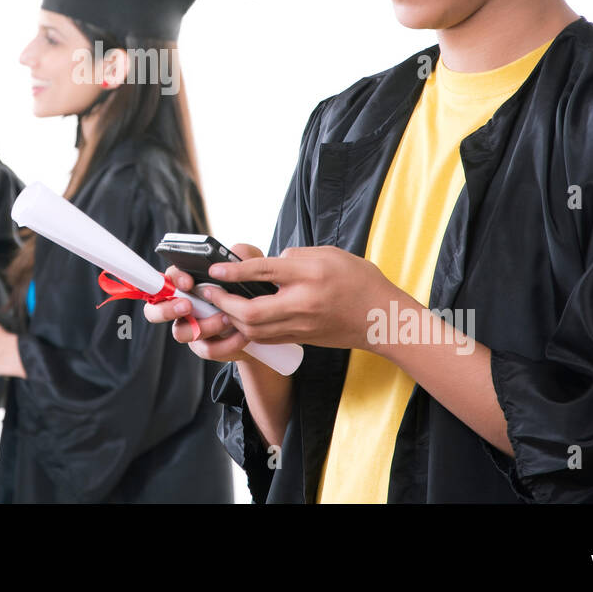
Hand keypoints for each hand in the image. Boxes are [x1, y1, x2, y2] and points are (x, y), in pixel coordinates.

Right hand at [143, 243, 264, 362]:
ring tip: (226, 319)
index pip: (164, 279)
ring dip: (203, 326)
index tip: (187, 282)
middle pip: (153, 310)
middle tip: (188, 306)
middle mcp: (180, 306)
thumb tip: (232, 253)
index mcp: (184, 283)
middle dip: (166, 309)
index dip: (170, 281)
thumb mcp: (249, 266)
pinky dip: (225, 343)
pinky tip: (241, 335)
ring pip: (181, 332)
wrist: (264, 319)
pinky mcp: (204, 346)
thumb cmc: (249, 286)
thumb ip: (241, 254)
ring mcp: (190, 327)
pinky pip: (206, 349)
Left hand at [200, 244, 397, 348]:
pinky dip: (248, 328)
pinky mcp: (302, 338)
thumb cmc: (359, 279)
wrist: (382, 318)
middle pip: (252, 311)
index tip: (216, 269)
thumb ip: (295, 256)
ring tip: (220, 304)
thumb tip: (270, 263)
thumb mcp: (329, 253)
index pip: (264, 272)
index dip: (235, 270)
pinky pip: (267, 337)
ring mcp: (302, 325)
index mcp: (311, 275)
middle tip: (210, 291)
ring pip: (255, 330)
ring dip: (232, 318)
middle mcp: (304, 303)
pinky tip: (238, 318)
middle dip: (225, 303)